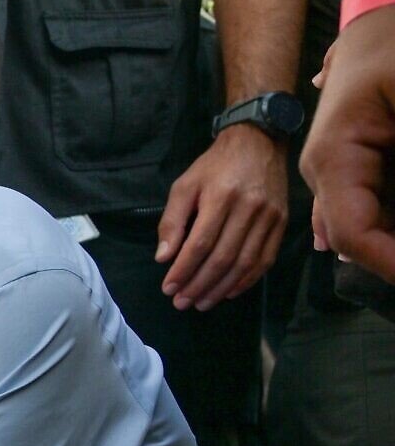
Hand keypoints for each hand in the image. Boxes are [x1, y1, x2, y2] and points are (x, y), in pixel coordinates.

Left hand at [155, 123, 287, 310]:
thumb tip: (164, 258)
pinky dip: (247, 280)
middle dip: (199, 285)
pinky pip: (265, 259)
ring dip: (221, 288)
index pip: (200, 244)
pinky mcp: (282, 222)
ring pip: (245, 262)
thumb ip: (172, 221)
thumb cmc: (215, 166)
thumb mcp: (185, 185)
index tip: (168, 288)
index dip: (183, 270)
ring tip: (201, 302)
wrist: (259, 142)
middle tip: (182, 302)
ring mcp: (270, 216)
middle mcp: (249, 208)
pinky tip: (229, 292)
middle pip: (223, 257)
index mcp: (221, 197)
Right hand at [303, 4, 394, 279]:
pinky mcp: (360, 168)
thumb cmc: (392, 47)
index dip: (393, 263)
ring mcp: (343, 173)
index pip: (355, 235)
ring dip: (394, 237)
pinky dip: (393, 224)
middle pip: (366, 237)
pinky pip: (378, 210)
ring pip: (374, 227)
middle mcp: (328, 176)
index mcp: (332, 161)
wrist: (382, 14)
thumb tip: (390, 224)